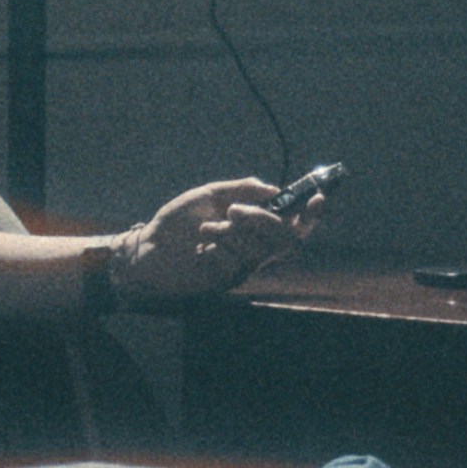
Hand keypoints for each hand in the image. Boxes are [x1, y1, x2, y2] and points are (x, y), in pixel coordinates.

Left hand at [122, 176, 312, 304]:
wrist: (149, 249)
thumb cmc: (177, 221)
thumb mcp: (210, 195)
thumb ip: (243, 189)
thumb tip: (275, 189)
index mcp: (253, 224)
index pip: (293, 222)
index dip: (311, 214)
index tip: (317, 199)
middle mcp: (254, 246)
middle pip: (284, 237)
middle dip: (262, 220)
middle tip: (234, 210)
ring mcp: (243, 264)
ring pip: (260, 247)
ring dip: (234, 232)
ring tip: (206, 226)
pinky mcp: (230, 278)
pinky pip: (240, 260)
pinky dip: (222, 246)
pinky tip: (202, 243)